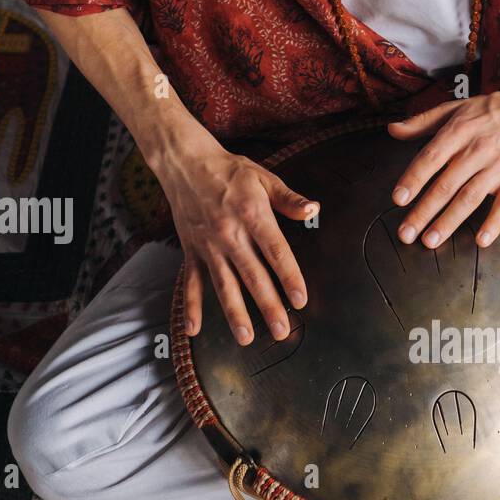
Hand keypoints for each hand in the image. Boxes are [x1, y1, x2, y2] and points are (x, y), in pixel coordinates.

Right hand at [152, 135, 317, 344]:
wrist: (185, 161)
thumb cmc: (229, 170)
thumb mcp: (264, 177)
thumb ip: (289, 199)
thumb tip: (314, 210)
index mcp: (252, 215)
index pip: (276, 252)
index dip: (289, 277)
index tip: (300, 299)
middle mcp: (229, 234)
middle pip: (253, 276)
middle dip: (268, 305)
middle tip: (281, 331)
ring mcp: (208, 245)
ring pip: (224, 285)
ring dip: (234, 313)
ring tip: (246, 338)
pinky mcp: (191, 250)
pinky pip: (191, 283)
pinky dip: (191, 307)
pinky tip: (193, 330)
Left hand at [387, 87, 499, 248]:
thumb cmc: (489, 111)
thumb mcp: (455, 109)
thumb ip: (422, 122)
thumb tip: (392, 130)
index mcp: (458, 131)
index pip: (431, 158)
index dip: (413, 179)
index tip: (398, 199)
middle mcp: (478, 149)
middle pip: (446, 184)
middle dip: (424, 211)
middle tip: (406, 234)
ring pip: (470, 197)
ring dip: (449, 221)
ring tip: (430, 241)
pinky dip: (494, 223)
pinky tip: (481, 241)